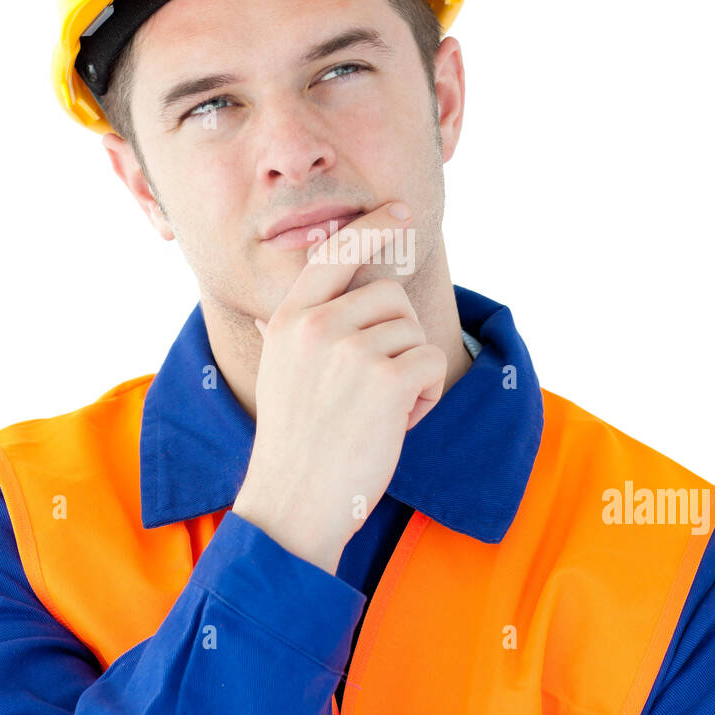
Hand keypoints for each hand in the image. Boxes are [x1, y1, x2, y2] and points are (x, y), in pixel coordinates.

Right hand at [231, 201, 447, 573]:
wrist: (295, 502)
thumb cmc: (296, 442)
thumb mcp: (283, 370)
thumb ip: (301, 329)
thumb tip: (318, 293)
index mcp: (288, 318)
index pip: (335, 252)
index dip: (372, 228)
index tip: (400, 212)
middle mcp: (316, 325)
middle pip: (390, 296)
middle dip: (397, 338)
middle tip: (369, 390)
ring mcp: (351, 350)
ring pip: (413, 332)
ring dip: (410, 374)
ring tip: (375, 412)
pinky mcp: (387, 379)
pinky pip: (430, 364)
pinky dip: (424, 398)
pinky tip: (394, 424)